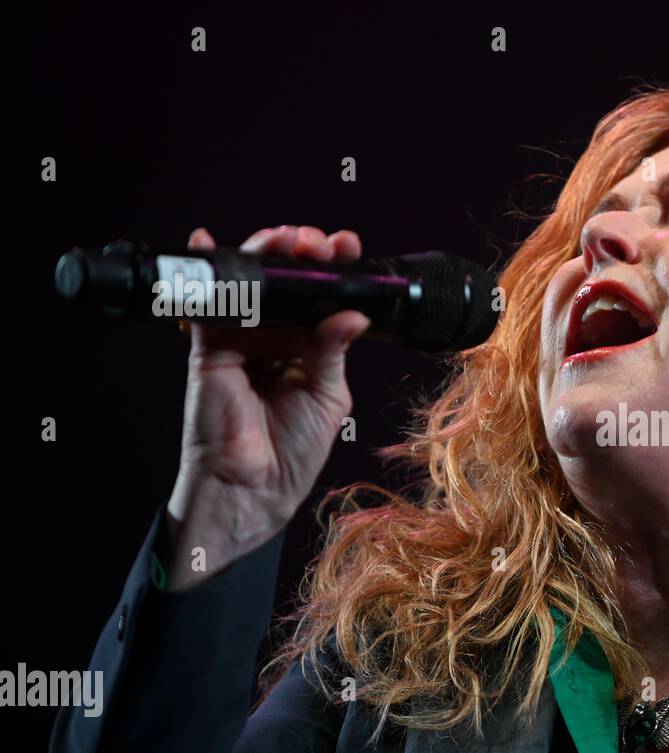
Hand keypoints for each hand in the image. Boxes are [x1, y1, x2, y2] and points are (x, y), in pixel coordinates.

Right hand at [163, 225, 369, 590]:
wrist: (254, 488)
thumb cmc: (292, 451)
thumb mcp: (327, 397)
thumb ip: (332, 351)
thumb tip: (352, 312)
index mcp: (307, 348)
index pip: (320, 297)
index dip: (333, 270)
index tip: (349, 248)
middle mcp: (274, 338)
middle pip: (286, 282)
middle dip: (304, 253)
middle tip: (322, 243)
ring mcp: (241, 339)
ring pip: (253, 283)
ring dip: (268, 253)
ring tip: (291, 241)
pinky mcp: (210, 347)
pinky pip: (209, 302)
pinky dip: (212, 273)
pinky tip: (213, 242)